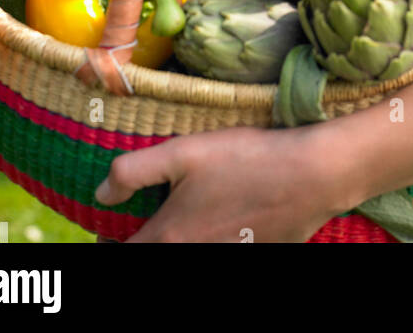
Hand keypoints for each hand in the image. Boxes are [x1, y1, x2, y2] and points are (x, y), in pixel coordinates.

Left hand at [94, 125, 342, 242]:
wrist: (311, 177)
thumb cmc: (246, 160)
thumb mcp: (185, 151)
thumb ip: (134, 171)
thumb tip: (101, 193)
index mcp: (169, 238)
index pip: (123, 255)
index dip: (109, 240)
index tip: (110, 227)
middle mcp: (192, 258)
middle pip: (155, 257)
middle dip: (145, 242)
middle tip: (142, 223)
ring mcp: (223, 260)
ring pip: (187, 255)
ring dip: (179, 241)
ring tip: (184, 218)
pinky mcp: (251, 256)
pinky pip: (218, 250)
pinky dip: (209, 240)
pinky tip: (221, 217)